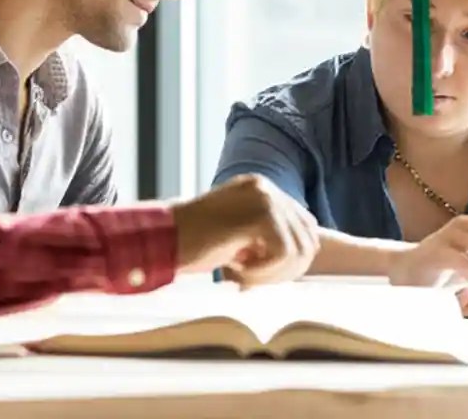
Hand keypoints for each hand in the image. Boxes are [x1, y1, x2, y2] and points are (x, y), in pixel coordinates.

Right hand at [170, 174, 320, 287]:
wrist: (160, 240)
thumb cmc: (192, 244)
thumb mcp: (236, 234)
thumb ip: (266, 236)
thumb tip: (301, 257)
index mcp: (261, 189)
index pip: (304, 226)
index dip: (291, 260)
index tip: (259, 274)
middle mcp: (266, 188)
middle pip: (308, 239)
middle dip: (285, 271)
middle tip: (251, 281)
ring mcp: (264, 198)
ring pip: (298, 249)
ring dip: (271, 275)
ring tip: (239, 275)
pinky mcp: (259, 215)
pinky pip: (282, 255)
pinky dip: (261, 274)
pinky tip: (234, 272)